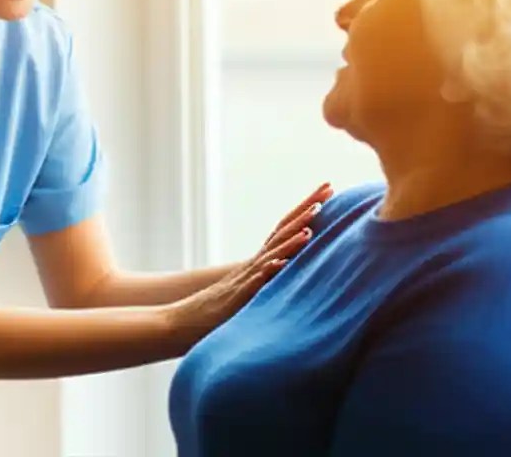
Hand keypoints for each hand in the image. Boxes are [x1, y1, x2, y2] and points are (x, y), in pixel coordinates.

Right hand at [167, 183, 332, 344]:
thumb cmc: (218, 312)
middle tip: (328, 187)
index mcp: (260, 261)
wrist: (182, 323)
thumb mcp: (251, 291)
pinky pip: (254, 282)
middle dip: (307, 208)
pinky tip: (281, 261)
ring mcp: (246, 278)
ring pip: (272, 252)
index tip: (327, 190)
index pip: (286, 228)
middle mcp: (254, 263)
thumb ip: (269, 279)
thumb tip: (293, 271)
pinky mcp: (237, 297)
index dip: (306, 209)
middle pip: (283, 230)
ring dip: (292, 236)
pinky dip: (269, 270)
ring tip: (313, 220)